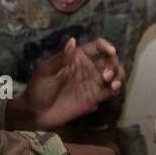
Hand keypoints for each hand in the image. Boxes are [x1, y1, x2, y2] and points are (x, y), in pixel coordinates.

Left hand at [6, 37, 122, 130]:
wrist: (36, 113)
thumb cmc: (38, 89)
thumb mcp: (45, 71)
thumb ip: (60, 58)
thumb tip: (72, 40)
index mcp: (77, 57)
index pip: (97, 47)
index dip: (106, 46)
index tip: (111, 51)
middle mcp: (88, 68)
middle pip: (110, 60)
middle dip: (114, 64)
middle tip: (107, 76)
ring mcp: (93, 83)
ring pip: (114, 74)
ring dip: (119, 76)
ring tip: (113, 85)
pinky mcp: (95, 98)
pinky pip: (111, 91)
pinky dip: (117, 89)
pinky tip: (113, 91)